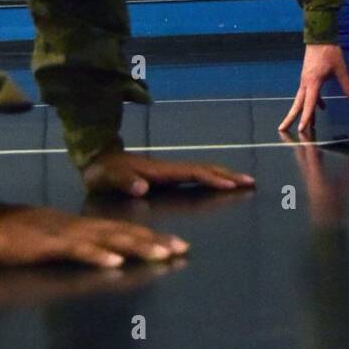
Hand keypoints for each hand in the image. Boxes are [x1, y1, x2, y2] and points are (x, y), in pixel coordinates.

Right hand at [0, 203, 189, 267]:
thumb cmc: (3, 235)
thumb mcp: (43, 241)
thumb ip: (68, 247)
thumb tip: (96, 257)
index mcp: (74, 226)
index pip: (118, 230)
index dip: (148, 236)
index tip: (176, 246)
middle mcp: (72, 227)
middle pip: (119, 232)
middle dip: (153, 241)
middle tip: (182, 250)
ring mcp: (57, 235)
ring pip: (104, 240)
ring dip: (134, 246)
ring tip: (161, 255)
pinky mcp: (40, 246)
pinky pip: (72, 251)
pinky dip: (94, 255)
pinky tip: (113, 262)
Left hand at [82, 150, 255, 196]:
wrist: (97, 160)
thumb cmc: (103, 172)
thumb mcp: (108, 178)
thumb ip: (124, 181)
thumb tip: (142, 187)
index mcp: (160, 171)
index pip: (192, 173)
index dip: (212, 178)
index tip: (231, 185)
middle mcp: (169, 168)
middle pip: (204, 168)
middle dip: (228, 175)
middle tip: (251, 182)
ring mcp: (169, 171)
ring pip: (203, 170)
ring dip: (224, 174)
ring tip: (245, 182)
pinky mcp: (167, 175)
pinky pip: (196, 175)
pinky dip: (213, 177)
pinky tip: (220, 183)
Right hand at [278, 43, 348, 133]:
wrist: (319, 37)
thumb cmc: (329, 51)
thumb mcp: (340, 68)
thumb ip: (347, 84)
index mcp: (313, 82)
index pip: (309, 103)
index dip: (306, 117)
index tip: (301, 129)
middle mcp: (306, 83)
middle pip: (297, 104)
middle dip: (290, 118)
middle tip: (282, 129)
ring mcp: (305, 81)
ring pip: (302, 100)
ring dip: (303, 113)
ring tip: (305, 127)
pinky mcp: (308, 78)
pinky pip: (309, 94)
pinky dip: (314, 102)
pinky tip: (322, 108)